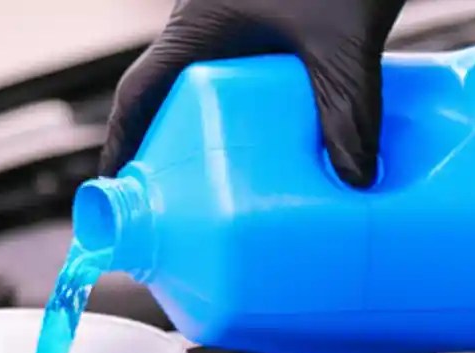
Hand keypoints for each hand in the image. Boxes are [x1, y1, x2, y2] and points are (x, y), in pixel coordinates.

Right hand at [98, 0, 406, 187]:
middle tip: (183, 206)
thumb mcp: (344, 43)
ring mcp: (246, 26)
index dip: (124, 140)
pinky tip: (287, 150)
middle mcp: (213, 25)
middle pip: (174, 99)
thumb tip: (355, 183)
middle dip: (173, 150)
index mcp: (199, 24)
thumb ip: (350, 109)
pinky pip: (254, 80)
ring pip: (216, 92)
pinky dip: (259, 117)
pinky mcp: (282, 28)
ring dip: (219, 137)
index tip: (119, 185)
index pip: (140, 90)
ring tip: (233, 193)